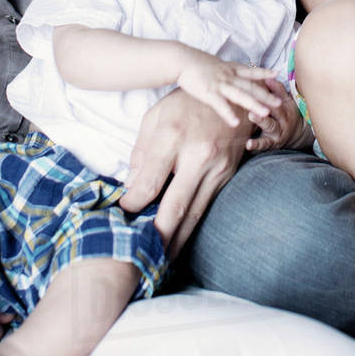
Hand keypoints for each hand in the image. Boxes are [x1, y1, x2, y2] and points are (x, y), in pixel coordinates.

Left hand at [119, 88, 250, 257]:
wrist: (231, 96)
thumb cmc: (186, 104)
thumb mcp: (155, 117)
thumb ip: (141, 153)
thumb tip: (131, 188)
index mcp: (174, 136)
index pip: (150, 182)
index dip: (133, 204)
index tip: (123, 212)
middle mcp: (199, 155)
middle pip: (175, 207)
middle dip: (157, 236)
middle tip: (141, 255)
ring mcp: (217, 168)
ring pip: (195, 214)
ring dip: (176, 240)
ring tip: (160, 260)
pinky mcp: (228, 175)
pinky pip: (206, 207)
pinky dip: (191, 226)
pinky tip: (179, 240)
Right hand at [176, 48, 281, 126]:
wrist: (181, 60)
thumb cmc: (196, 63)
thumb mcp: (216, 64)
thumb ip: (226, 70)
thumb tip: (231, 73)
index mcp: (230, 69)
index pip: (251, 72)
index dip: (264, 73)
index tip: (277, 75)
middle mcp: (229, 76)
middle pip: (250, 87)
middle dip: (266, 95)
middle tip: (280, 103)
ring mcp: (220, 84)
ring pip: (240, 95)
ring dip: (254, 105)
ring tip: (266, 114)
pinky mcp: (208, 93)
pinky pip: (220, 105)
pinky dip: (228, 114)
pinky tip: (236, 123)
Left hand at [245, 79, 308, 152]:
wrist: (297, 135)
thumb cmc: (287, 113)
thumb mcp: (286, 101)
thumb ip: (277, 89)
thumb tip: (267, 77)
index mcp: (284, 108)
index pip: (277, 100)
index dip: (270, 95)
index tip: (262, 86)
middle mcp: (282, 120)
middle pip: (275, 111)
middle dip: (265, 107)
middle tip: (254, 106)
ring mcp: (277, 133)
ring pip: (269, 127)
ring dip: (260, 123)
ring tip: (252, 117)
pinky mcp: (271, 144)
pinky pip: (263, 145)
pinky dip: (256, 145)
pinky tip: (248, 144)